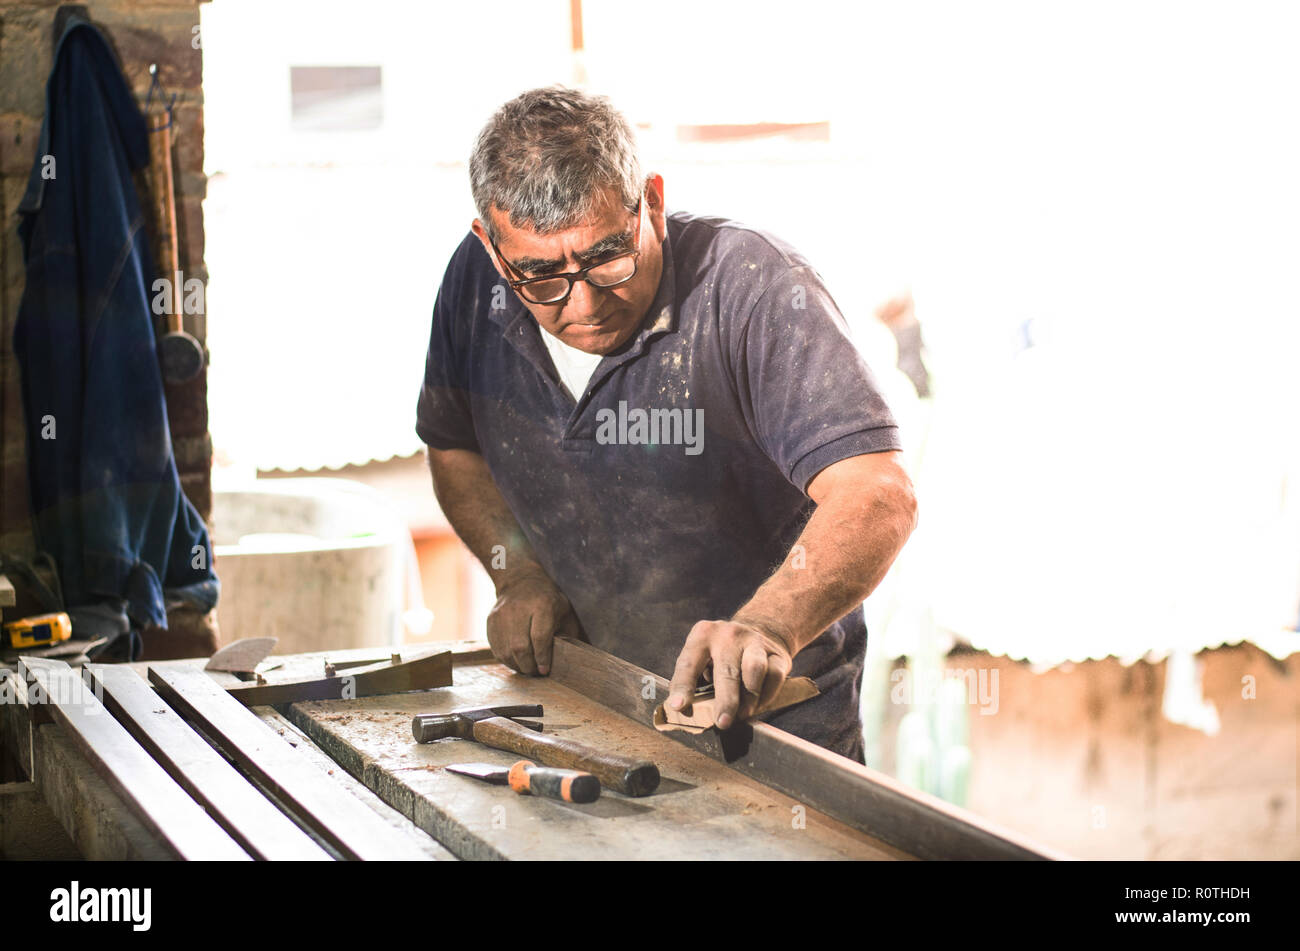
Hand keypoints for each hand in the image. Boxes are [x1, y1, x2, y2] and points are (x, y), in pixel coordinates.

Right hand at [486, 570, 580, 675]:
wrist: (521, 581)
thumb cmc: (547, 600)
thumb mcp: (563, 612)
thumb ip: (566, 634)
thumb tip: (568, 661)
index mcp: (542, 605)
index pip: (540, 637)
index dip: (542, 658)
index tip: (544, 670)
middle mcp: (519, 609)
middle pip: (520, 647)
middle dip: (529, 666)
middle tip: (536, 673)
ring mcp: (502, 615)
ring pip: (506, 651)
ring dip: (517, 666)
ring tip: (527, 668)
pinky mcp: (491, 621)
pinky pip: (497, 648)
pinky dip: (507, 660)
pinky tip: (516, 661)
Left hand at [666, 618, 794, 729]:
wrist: (760, 629)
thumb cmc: (722, 653)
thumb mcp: (703, 656)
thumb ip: (695, 680)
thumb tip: (687, 712)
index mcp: (703, 635)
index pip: (688, 663)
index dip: (683, 686)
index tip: (678, 706)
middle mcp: (728, 635)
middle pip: (726, 670)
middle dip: (725, 701)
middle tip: (722, 723)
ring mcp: (754, 641)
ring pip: (754, 669)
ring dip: (749, 697)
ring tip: (743, 715)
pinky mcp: (776, 653)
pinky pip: (774, 676)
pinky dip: (766, 695)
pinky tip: (758, 706)